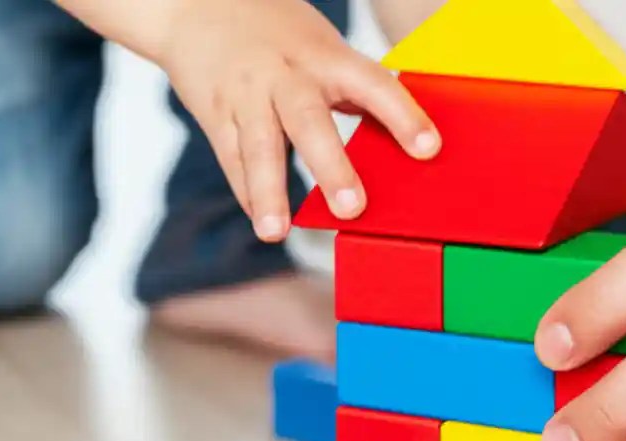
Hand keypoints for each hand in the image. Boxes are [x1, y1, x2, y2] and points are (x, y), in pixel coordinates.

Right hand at [160, 0, 439, 240]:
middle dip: (331, 167)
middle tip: (353, 209)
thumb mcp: (324, 50)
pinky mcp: (215, 115)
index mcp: (324, 58)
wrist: (195, 6)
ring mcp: (246, 97)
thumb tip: (410, 137)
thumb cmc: (280, 35)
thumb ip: (358, 92)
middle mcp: (285, 77)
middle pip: (308, 121)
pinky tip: (264, 223)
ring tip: (276, 232)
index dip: (402, 115)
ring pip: (257, 146)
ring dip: (269, 192)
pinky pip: (232, 159)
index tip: (429, 148)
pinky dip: (248, 193)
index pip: (372, 84)